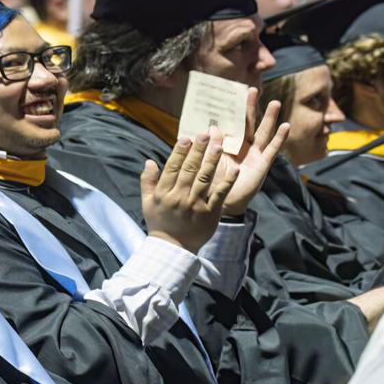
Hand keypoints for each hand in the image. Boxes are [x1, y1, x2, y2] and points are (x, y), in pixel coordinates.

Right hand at [141, 128, 235, 252]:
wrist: (173, 248)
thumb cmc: (160, 223)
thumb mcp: (147, 202)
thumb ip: (147, 181)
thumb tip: (150, 161)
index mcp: (164, 193)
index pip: (173, 167)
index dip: (180, 151)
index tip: (187, 138)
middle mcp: (180, 197)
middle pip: (190, 169)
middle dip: (198, 150)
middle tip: (206, 134)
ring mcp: (196, 205)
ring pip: (205, 178)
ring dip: (212, 161)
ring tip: (219, 145)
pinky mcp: (210, 213)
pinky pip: (220, 195)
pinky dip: (228, 182)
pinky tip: (235, 170)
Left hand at [215, 89, 289, 216]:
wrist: (220, 203)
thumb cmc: (211, 182)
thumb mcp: (208, 161)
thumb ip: (211, 145)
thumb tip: (212, 126)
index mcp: (228, 143)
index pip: (232, 122)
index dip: (233, 109)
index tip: (234, 92)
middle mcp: (242, 146)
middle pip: (248, 123)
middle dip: (251, 107)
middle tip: (253, 89)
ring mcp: (254, 154)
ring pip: (263, 132)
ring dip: (269, 118)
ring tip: (275, 103)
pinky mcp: (262, 164)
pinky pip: (272, 149)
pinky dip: (279, 138)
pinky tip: (286, 126)